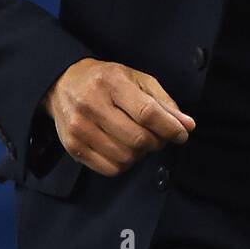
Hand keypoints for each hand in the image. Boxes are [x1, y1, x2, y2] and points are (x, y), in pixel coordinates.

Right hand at [43, 58, 194, 175]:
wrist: (63, 84)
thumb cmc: (106, 80)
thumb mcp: (137, 79)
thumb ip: (163, 102)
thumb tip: (187, 126)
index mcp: (112, 82)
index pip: (147, 113)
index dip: (170, 128)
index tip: (182, 134)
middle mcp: (92, 105)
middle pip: (138, 139)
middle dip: (157, 142)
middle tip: (158, 136)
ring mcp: (80, 128)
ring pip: (125, 157)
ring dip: (141, 154)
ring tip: (139, 141)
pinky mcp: (73, 147)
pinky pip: (110, 169)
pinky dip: (125, 164)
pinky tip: (123, 149)